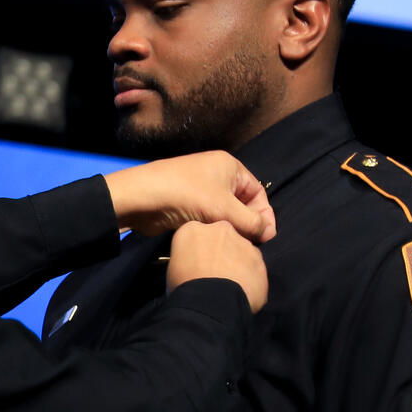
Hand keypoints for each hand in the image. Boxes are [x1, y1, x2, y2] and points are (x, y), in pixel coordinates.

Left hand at [103, 151, 275, 242]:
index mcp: (230, 166)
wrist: (142, 197)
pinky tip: (215, 241)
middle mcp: (217, 174)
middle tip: (249, 243)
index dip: (264, 214)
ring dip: (230, 228)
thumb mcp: (225, 209)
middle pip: (243, 202)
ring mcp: (201, 188)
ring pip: (226, 212)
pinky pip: (210, 217)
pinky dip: (215, 228)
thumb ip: (252, 222)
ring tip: (233, 244)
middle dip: (247, 222)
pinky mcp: (187, 203)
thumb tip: (269, 232)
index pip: (258, 192)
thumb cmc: (187, 196)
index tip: (265, 236)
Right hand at [167, 221, 268, 312]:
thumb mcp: (174, 267)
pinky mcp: (260, 261)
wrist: (211, 304)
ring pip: (243, 251)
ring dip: (239, 264)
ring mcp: (244, 243)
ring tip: (231, 286)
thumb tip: (196, 265)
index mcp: (194, 229)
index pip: (198, 235)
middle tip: (216, 273)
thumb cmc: (185, 287)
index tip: (199, 264)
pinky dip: (251, 278)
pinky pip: (255, 268)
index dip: (200, 250)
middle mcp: (221, 229)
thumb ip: (189, 257)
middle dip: (222, 251)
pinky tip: (243, 292)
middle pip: (224, 237)